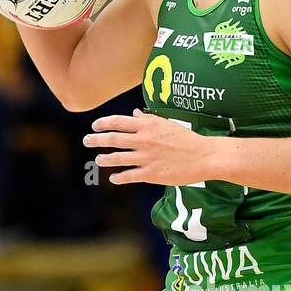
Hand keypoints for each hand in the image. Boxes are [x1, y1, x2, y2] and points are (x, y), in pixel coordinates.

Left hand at [83, 108, 214, 185]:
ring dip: (105, 159)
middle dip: (96, 140)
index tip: (94, 125)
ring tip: (98, 160)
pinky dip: (119, 177)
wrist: (204, 156)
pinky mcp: (151, 174)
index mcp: (147, 126)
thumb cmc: (187, 139)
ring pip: (118, 158)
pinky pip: (129, 176)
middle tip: (86, 140)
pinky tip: (114, 178)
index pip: (119, 122)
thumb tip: (134, 112)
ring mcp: (146, 158)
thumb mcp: (166, 123)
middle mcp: (143, 140)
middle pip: (113, 139)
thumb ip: (148, 119)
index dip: (103, 123)